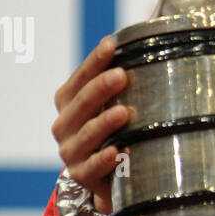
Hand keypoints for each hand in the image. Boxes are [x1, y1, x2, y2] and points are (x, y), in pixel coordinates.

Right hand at [51, 35, 131, 213]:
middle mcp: (64, 126)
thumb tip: (150, 36)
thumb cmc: (114, 132)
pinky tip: (118, 151)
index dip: (94, 62)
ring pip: (86, 135)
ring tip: (123, 113)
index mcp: (68, 102)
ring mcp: (71, 152)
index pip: (80, 78)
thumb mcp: (111, 106)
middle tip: (121, 75)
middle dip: (100, 88)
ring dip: (104, 123)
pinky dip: (104, 159)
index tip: (111, 45)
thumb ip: (121, 81)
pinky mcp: (82, 176)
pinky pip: (92, 167)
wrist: (108, 179)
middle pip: (81, 103)